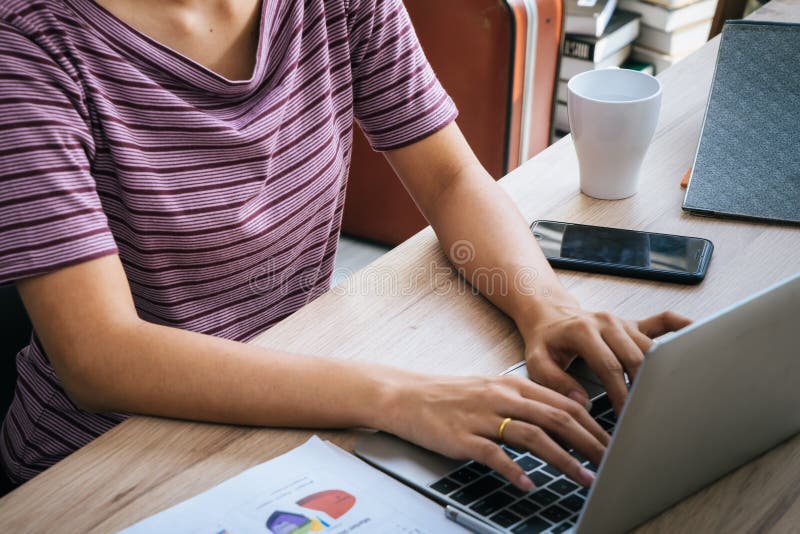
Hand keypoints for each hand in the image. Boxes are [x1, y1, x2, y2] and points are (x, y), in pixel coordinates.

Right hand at [382, 374, 609, 489]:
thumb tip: (564, 421)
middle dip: (589, 442)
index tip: (613, 443)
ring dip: (563, 459)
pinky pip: (494, 455)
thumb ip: (526, 403)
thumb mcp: (493, 391)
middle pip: (556, 418)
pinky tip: (528, 485)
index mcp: (513, 385)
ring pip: (532, 436)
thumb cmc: (452, 397)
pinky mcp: (462, 437)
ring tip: (584, 478)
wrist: (407, 395)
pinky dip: (514, 471)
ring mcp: (482, 417)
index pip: (564, 403)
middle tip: (611, 462)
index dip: (593, 425)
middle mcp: (501, 397)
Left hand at [520, 303, 691, 413]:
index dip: (620, 393)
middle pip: (636, 357)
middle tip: (652, 412)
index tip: (627, 417)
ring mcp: (624, 322)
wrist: (549, 314)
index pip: (609, 366)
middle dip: (645, 386)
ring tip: (670, 396)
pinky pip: (664, 321)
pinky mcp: (634, 323)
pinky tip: (699, 339)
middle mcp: (607, 323)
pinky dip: (683, 328)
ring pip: (652, 347)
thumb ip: (555, 381)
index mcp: (584, 331)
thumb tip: (582, 402)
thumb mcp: (537, 361)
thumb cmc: (545, 342)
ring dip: (663, 371)